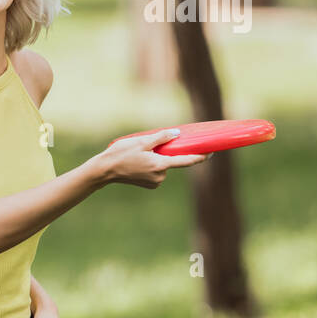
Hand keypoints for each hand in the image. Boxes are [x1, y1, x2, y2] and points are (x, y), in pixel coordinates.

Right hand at [95, 129, 209, 188]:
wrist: (105, 170)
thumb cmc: (121, 154)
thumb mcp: (142, 141)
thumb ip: (161, 137)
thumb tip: (177, 133)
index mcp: (160, 165)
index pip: (186, 161)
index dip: (200, 156)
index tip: (212, 152)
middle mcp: (160, 176)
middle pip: (172, 160)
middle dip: (167, 152)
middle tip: (149, 146)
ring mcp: (155, 182)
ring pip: (163, 165)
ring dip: (158, 158)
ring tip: (139, 154)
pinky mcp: (149, 184)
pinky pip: (157, 171)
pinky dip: (153, 164)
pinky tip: (139, 161)